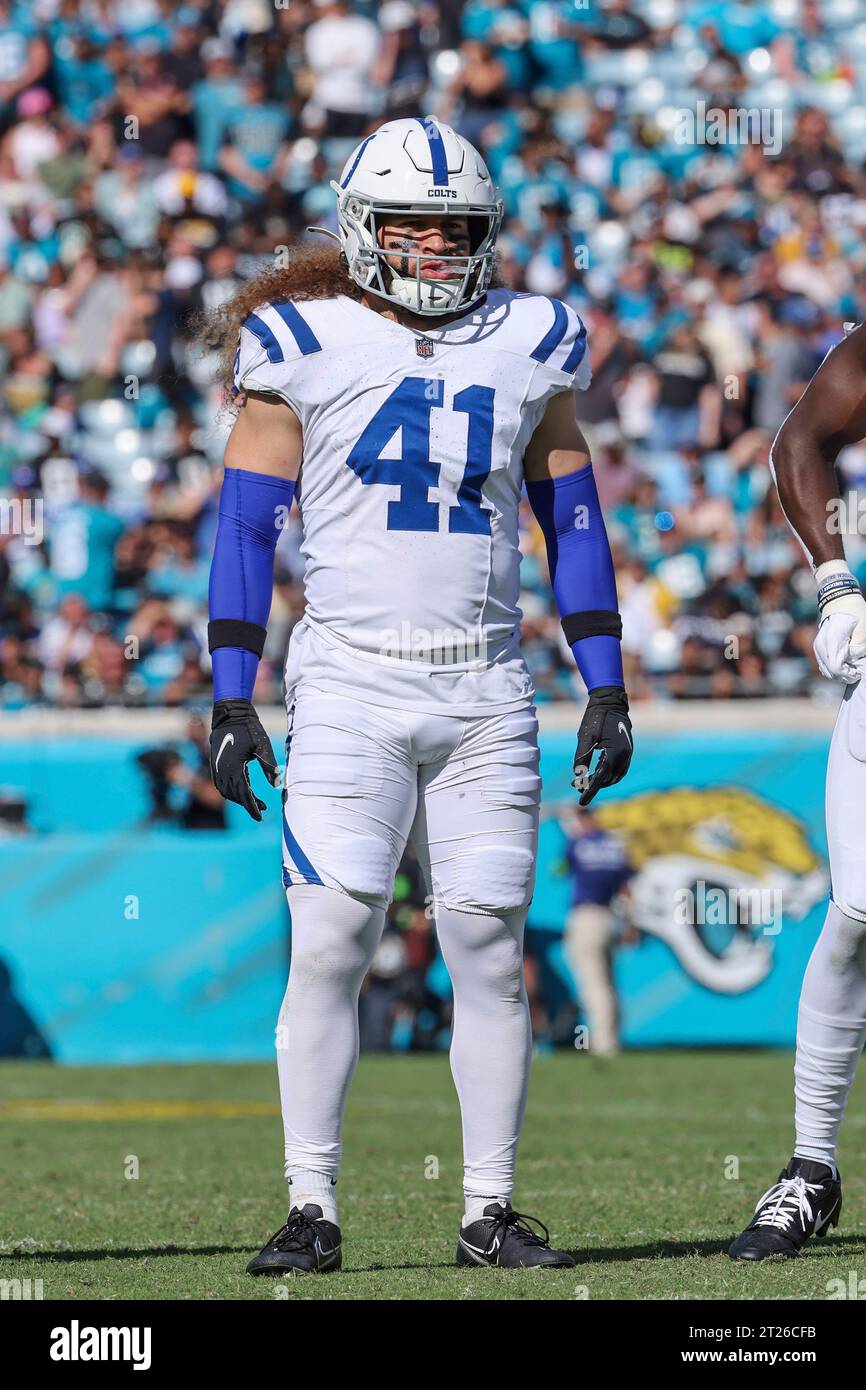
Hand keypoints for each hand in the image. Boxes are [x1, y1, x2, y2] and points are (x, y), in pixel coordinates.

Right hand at [209, 698, 279, 821]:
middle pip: (235, 795)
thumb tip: (276, 785)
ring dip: (239, 798)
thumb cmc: (248, 729)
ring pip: (227, 791)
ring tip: (254, 801)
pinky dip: (231, 791)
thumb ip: (269, 767)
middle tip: (262, 809)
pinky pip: (222, 784)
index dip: (252, 807)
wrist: (229, 714)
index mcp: (234, 768)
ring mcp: (217, 768)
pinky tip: (242, 790)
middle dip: (248, 804)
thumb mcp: (262, 747)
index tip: (261, 816)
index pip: (244, 794)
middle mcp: (223, 771)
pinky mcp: (215, 764)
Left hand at [572, 686, 632, 806]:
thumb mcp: (585, 737)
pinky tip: (596, 772)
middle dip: (594, 786)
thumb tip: (578, 775)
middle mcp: (624, 756)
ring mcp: (628, 754)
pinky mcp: (627, 750)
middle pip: (609, 779)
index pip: (600, 778)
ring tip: (586, 782)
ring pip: (615, 776)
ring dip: (601, 781)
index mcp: (614, 753)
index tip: (581, 800)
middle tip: (578, 788)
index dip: (590, 790)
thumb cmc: (595, 718)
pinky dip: (608, 774)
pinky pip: (619, 768)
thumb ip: (582, 757)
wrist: (610, 702)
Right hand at [814, 611, 865, 683]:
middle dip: (844, 676)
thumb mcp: (863, 629)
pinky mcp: (818, 648)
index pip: (836, 667)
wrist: (840, 601)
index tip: (857, 672)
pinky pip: (824, 665)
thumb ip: (858, 648)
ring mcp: (818, 646)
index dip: (848, 674)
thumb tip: (852, 661)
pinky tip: (844, 664)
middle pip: (830, 672)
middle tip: (856, 671)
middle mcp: (822, 645)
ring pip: (826, 671)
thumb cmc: (855, 613)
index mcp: (832, 640)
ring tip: (851, 667)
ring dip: (839, 673)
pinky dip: (833, 669)